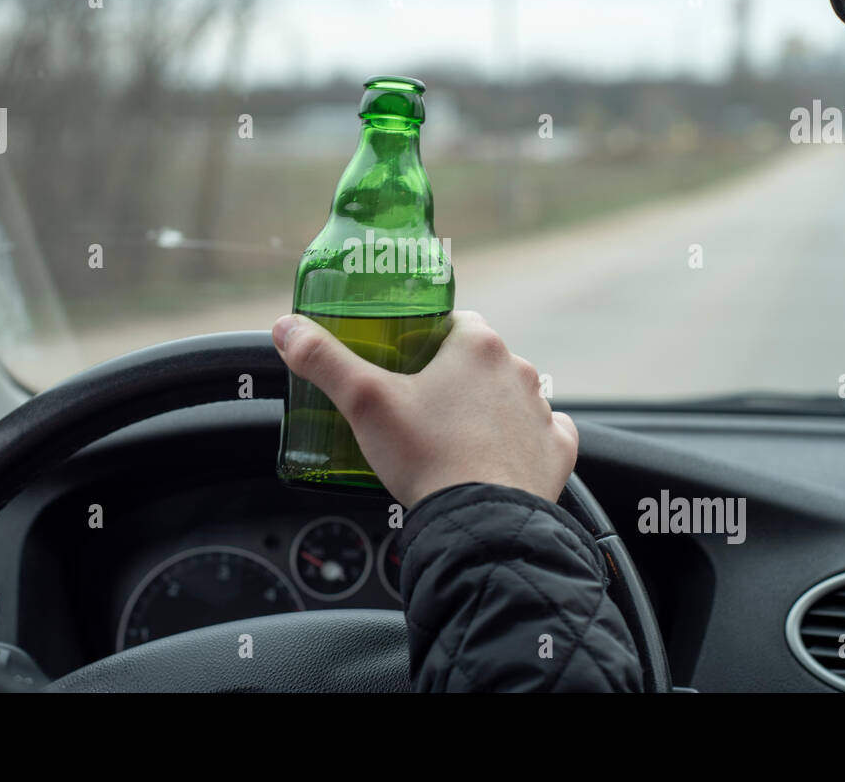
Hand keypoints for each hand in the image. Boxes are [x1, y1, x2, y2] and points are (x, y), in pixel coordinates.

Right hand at [273, 310, 577, 507]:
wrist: (481, 523)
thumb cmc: (427, 457)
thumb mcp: (363, 402)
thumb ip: (323, 361)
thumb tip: (287, 328)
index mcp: (477, 345)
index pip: (451, 321)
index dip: (425, 338)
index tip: (404, 360)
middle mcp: (517, 370)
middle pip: (479, 360)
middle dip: (453, 378)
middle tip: (418, 406)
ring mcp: (542, 411)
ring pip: (510, 397)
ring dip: (487, 409)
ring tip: (451, 438)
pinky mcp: (557, 450)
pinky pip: (543, 435)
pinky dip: (523, 442)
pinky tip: (497, 456)